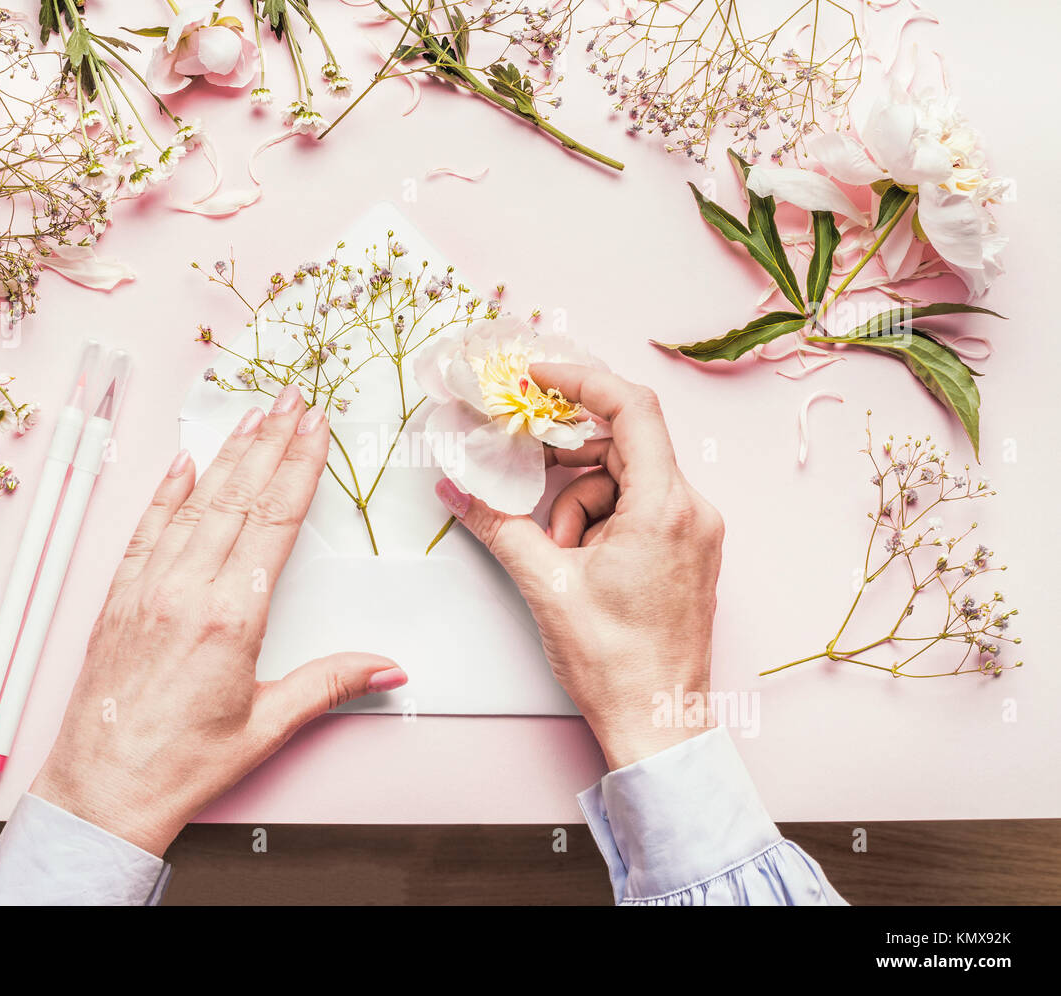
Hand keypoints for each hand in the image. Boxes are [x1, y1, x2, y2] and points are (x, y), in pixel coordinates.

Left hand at [32, 384, 406, 855]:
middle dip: (270, 440)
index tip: (315, 426)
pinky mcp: (116, 600)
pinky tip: (182, 464)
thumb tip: (389, 665)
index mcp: (230, 618)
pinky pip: (145, 531)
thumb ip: (330, 684)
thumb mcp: (268, 727)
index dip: (299, 466)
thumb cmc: (181, 766)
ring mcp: (145, 589)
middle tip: (293, 397)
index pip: (275, 520)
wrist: (101, 793)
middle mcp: (184, 591)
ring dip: (226, 455)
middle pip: (237, 497)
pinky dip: (166, 493)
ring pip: (193, 504)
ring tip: (252, 415)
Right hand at [436, 365, 722, 769]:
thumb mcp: (545, 584)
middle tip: (527, 473)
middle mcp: (693, 511)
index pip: (632, 409)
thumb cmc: (614, 663)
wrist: (656, 723)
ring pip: (627, 481)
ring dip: (582, 505)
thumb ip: (497, 524)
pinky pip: (640, 507)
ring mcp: (696, 532)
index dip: (582, 380)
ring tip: (561, 557)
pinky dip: (602, 520)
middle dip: (569, 463)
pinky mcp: (689, 551)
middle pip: (623, 447)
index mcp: (665, 509)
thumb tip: (454, 488)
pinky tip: (580, 561)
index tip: (539, 375)